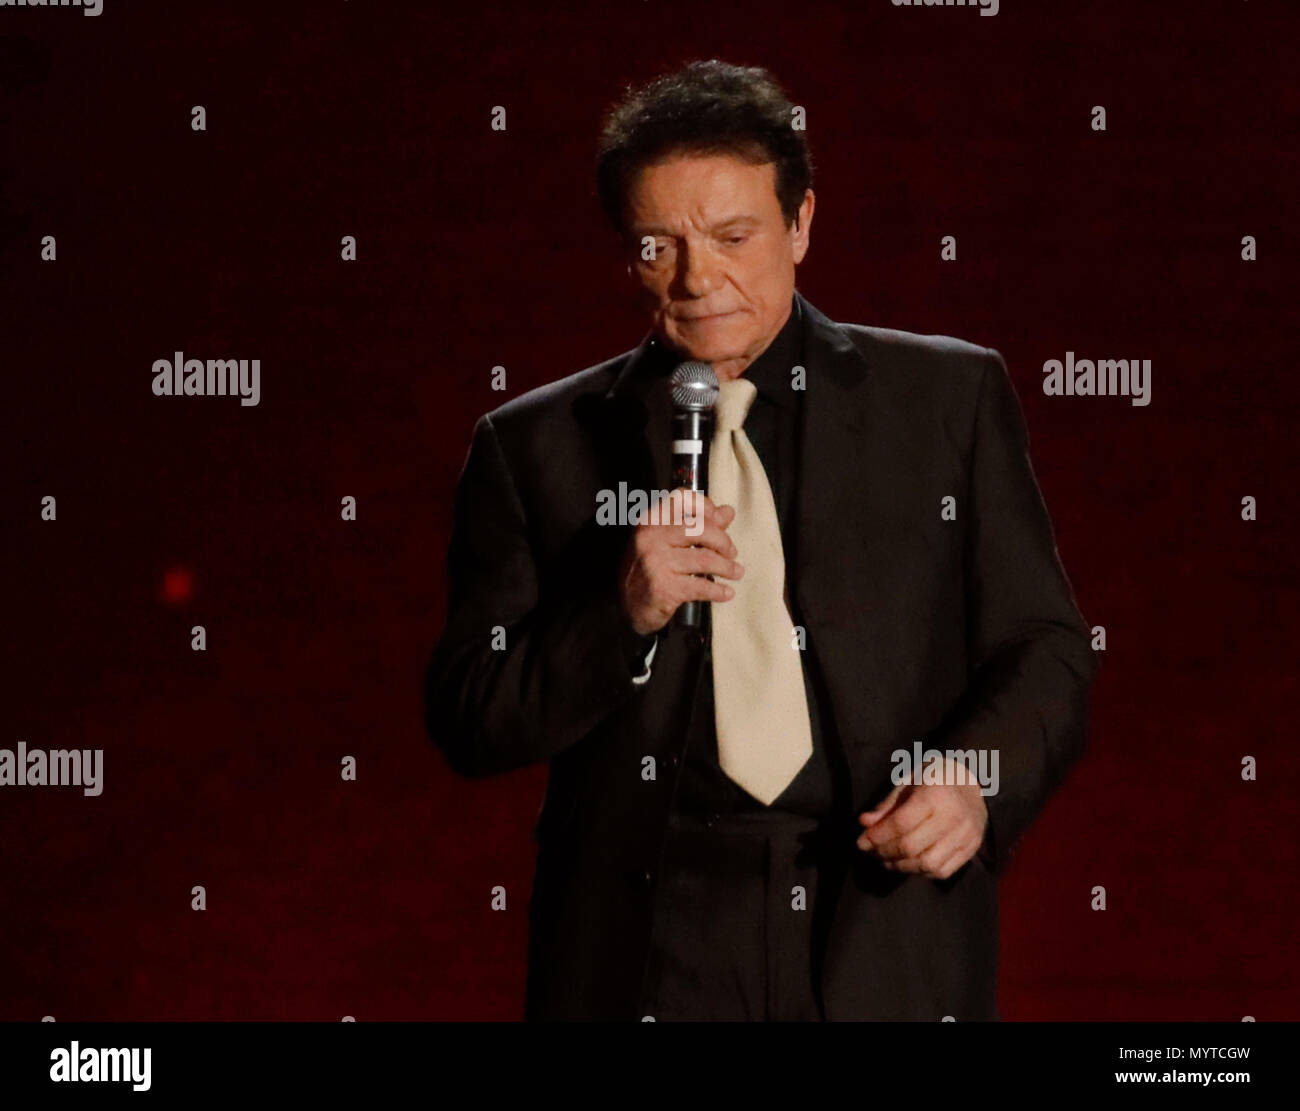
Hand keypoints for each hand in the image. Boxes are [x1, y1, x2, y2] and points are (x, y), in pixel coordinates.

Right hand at [618, 489, 743, 635]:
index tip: (720, 519)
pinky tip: (726, 592)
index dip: (705, 505)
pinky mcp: (664, 588)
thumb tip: (727, 512)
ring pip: (705, 558)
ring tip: (736, 572)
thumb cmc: (649, 570)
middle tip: (731, 553)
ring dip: (727, 567)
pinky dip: (719, 590)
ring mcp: (656, 563)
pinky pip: (701, 586)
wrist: (628, 607)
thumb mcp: (666, 542)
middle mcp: (651, 538)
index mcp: (651, 521)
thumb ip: (698, 525)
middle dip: (723, 541)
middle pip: (700, 528)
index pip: (681, 499)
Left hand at [856, 758, 987, 879]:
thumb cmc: (934, 777)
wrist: (971, 781)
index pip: (901, 823)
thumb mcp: (909, 781)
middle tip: (872, 851)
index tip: (861, 842)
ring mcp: (966, 835)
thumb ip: (888, 804)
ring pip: (927, 864)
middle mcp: (953, 816)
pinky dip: (921, 872)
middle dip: (885, 853)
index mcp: (936, 794)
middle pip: (912, 847)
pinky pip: (942, 871)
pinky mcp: (972, 849)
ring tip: (887, 859)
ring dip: (901, 866)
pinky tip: (908, 863)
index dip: (878, 836)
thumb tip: (864, 823)